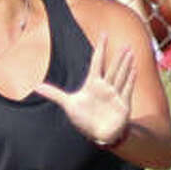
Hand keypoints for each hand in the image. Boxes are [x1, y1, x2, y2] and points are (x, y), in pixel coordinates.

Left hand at [34, 32, 133, 146]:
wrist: (99, 135)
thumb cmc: (85, 120)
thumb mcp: (68, 104)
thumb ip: (54, 94)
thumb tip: (36, 87)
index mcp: (92, 84)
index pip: (97, 62)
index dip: (100, 48)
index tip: (104, 34)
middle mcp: (105, 87)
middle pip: (112, 68)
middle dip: (119, 56)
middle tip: (126, 43)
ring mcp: (115, 95)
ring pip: (120, 75)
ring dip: (126, 64)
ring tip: (130, 51)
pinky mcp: (123, 104)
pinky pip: (126, 89)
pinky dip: (130, 79)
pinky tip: (134, 69)